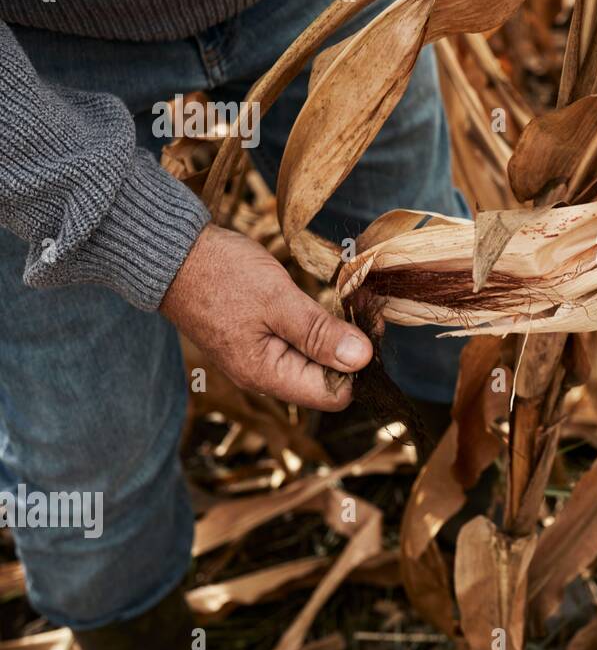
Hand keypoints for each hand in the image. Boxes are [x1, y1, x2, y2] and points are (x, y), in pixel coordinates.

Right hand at [161, 224, 372, 409]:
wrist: (173, 253)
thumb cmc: (221, 274)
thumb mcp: (277, 301)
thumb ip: (319, 333)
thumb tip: (362, 360)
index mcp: (267, 375)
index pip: (334, 396)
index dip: (358, 367)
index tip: (370, 328)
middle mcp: (264, 375)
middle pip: (328, 379)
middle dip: (352, 348)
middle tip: (366, 308)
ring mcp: (262, 357)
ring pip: (317, 360)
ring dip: (338, 334)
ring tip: (352, 301)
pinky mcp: (261, 338)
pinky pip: (302, 343)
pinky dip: (320, 326)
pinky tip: (329, 303)